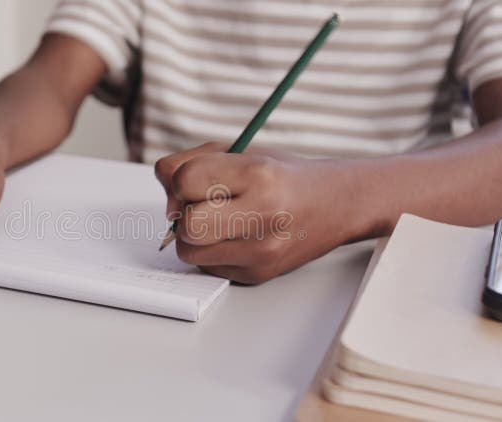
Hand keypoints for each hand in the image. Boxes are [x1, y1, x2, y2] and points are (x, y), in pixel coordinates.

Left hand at [155, 143, 366, 283]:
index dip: (180, 180)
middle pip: (186, 226)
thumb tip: (167, 202)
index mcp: (257, 173)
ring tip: (220, 221)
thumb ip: (189, 164)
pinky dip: (212, 252)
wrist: (335, 204)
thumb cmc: (281, 175)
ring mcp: (262, 250)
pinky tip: (236, 237)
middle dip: (185, 215)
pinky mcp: (258, 275)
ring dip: (194, 237)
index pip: (185, 181)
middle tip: (202, 206)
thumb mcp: (238, 152)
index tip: (195, 180)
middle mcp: (263, 214)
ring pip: (190, 253)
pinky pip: (207, 268)